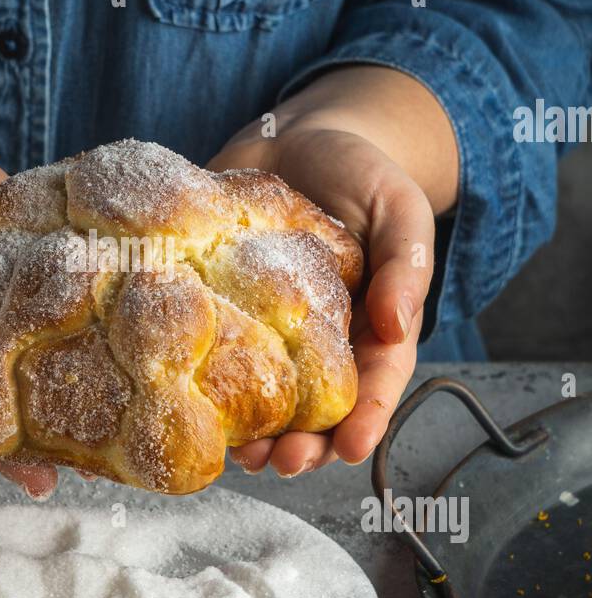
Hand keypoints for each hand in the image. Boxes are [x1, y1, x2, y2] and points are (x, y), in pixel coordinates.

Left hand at [208, 65, 458, 477]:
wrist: (297, 134)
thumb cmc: (362, 172)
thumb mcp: (400, 209)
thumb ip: (406, 265)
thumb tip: (399, 326)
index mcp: (371, 325)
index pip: (376, 383)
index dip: (367, 420)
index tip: (352, 449)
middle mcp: (319, 340)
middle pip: (317, 407)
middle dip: (304, 444)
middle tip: (285, 463)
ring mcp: (268, 329)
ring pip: (265, 395)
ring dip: (255, 433)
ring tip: (242, 456)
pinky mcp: (223, 308)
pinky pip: (214, 353)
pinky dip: (206, 384)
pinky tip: (191, 404)